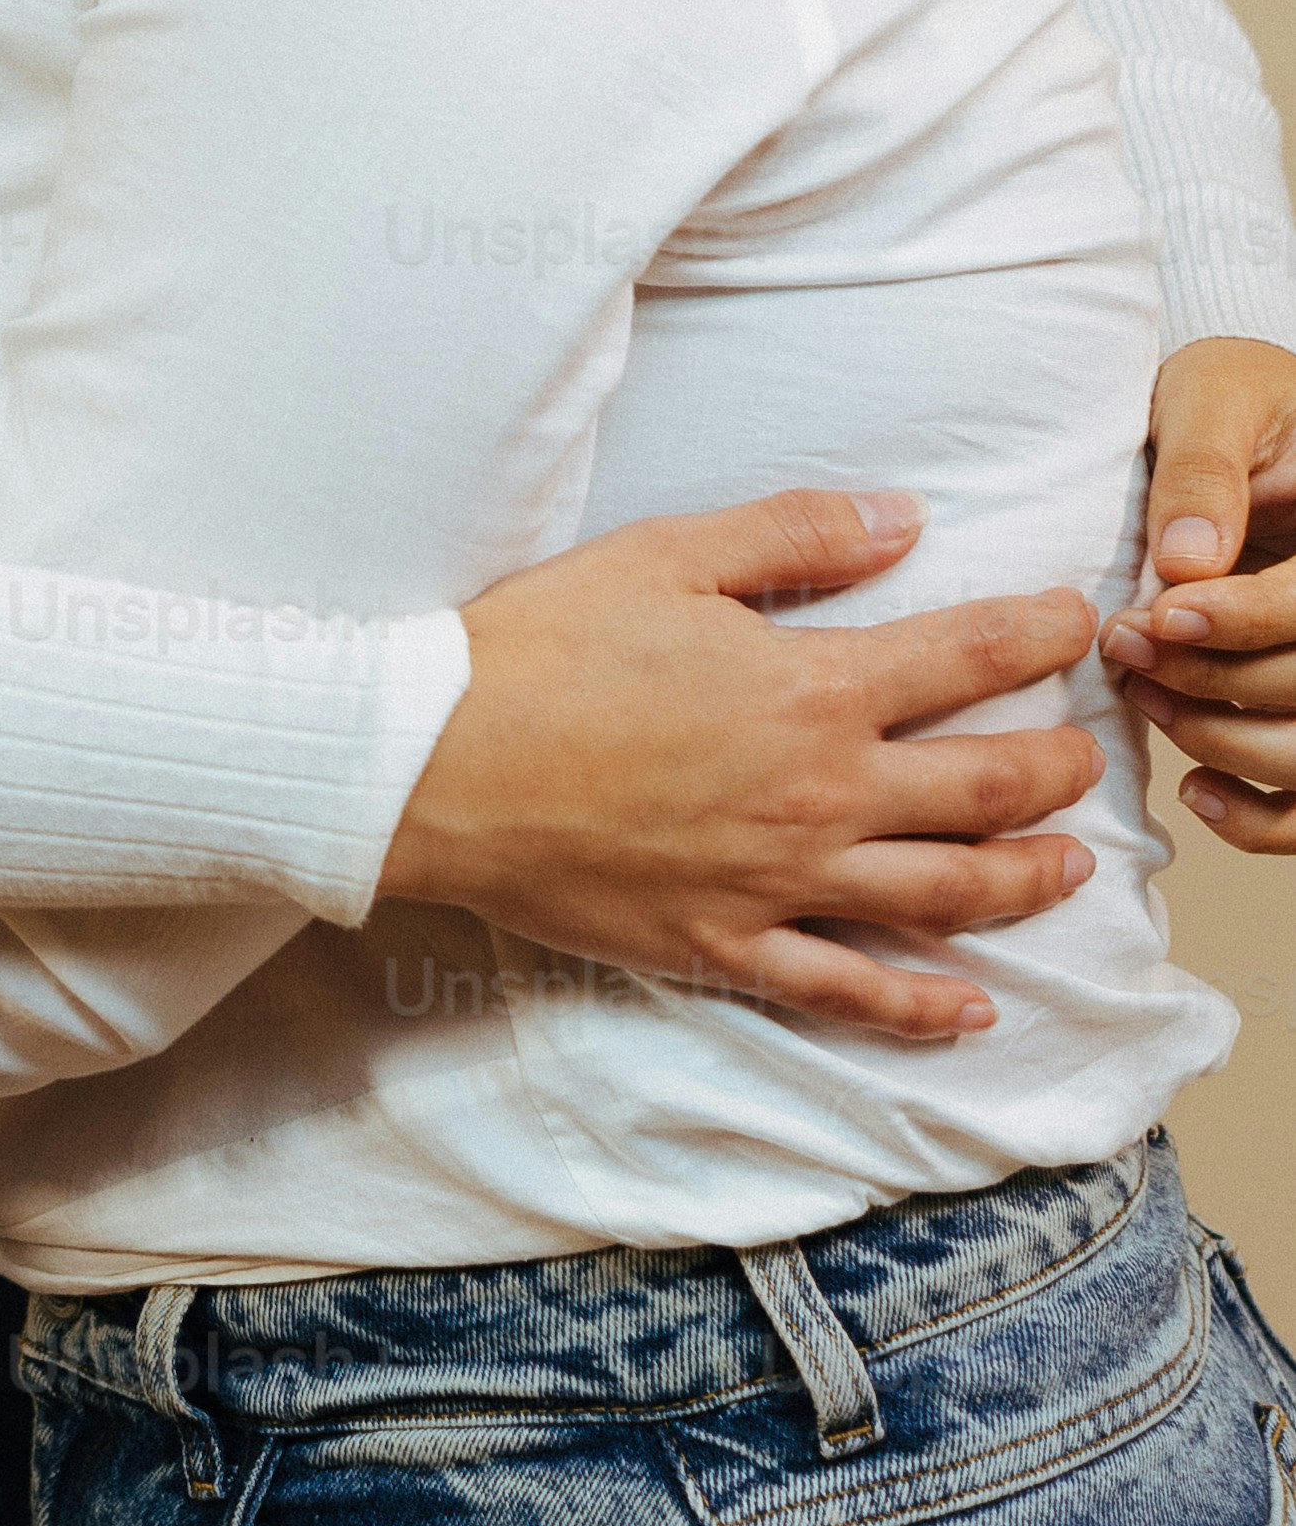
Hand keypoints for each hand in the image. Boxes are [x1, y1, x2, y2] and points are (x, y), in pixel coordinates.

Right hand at [382, 485, 1101, 1040]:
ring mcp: (780, 881)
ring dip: (1025, 879)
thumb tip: (905, 518)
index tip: (1078, 624)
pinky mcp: (728, 945)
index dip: (1037, 636)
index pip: (966, 660)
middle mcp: (820, 795)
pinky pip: (849, 990)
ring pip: (945, 894)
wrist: (436, 762)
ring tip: (1069, 866)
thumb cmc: (543, 648)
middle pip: (984, 788)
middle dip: (1056, 767)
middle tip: (1089, 752)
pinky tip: (971, 1008)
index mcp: (811, 688)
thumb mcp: (668, 555)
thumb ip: (796, 535)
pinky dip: (922, 1006)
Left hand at [1103, 333, 1295, 852]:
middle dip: (1209, 678)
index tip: (1157, 615)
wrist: (1250, 432)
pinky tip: (1194, 783)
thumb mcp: (1215, 397)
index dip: (1237, 621)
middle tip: (1122, 647)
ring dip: (1220, 740)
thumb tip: (1185, 565)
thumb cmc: (1234, 402)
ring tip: (1142, 696)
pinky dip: (1258, 819)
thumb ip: (1202, 471)